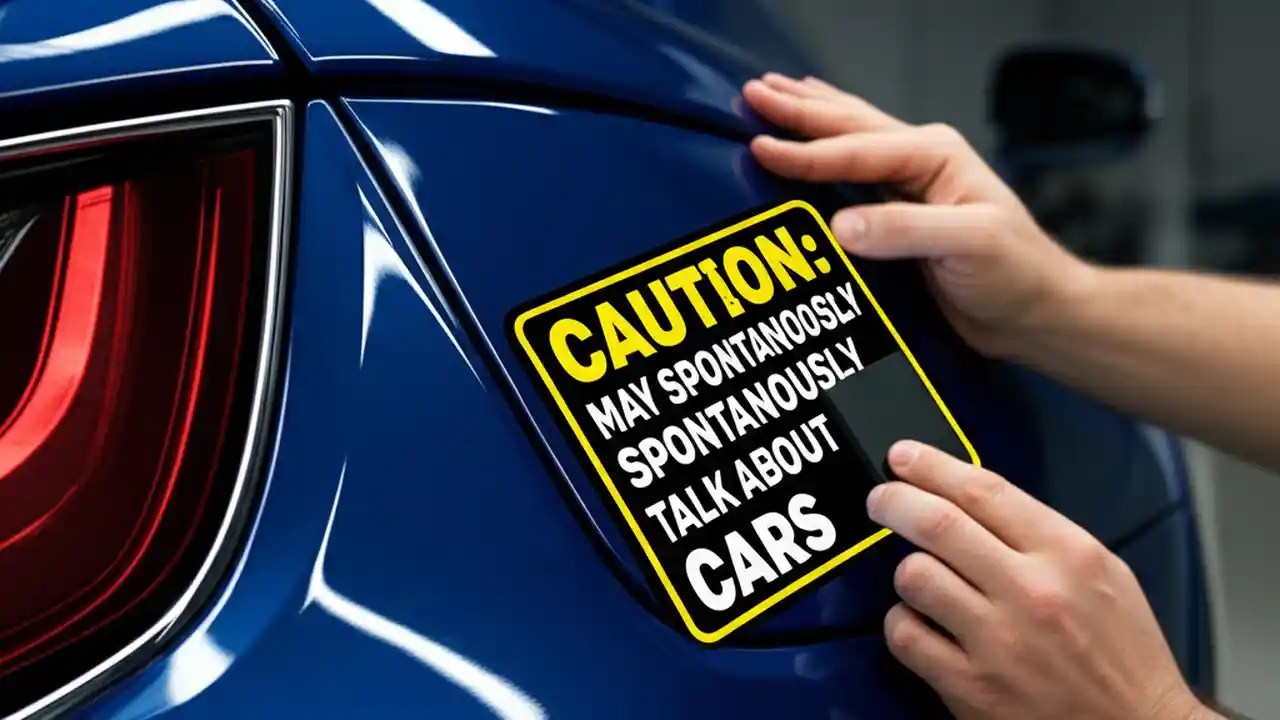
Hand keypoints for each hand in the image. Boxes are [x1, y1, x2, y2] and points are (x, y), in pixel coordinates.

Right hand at [742, 73, 1095, 357]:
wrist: (1037, 311)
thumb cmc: (1017, 275)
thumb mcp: (969, 247)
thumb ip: (904, 231)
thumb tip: (841, 225)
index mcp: (936, 157)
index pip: (857, 150)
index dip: (805, 149)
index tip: (760, 144)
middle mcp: (923, 160)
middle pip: (848, 126)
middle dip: (798, 109)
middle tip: (753, 92)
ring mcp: (912, 183)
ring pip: (851, 135)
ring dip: (811, 114)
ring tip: (775, 93)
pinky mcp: (902, 211)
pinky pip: (855, 167)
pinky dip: (829, 144)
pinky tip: (817, 134)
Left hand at [869, 440, 1216, 719]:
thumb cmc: (1123, 656)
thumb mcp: (1103, 575)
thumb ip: (1040, 534)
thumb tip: (971, 499)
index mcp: (1069, 555)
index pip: (984, 491)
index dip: (932, 466)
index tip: (903, 456)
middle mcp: (1032, 593)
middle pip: (936, 523)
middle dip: (894, 501)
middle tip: (881, 498)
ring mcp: (998, 642)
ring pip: (913, 576)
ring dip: (908, 571)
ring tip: (922, 577)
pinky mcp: (971, 688)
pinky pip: (905, 635)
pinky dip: (903, 623)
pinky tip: (921, 623)